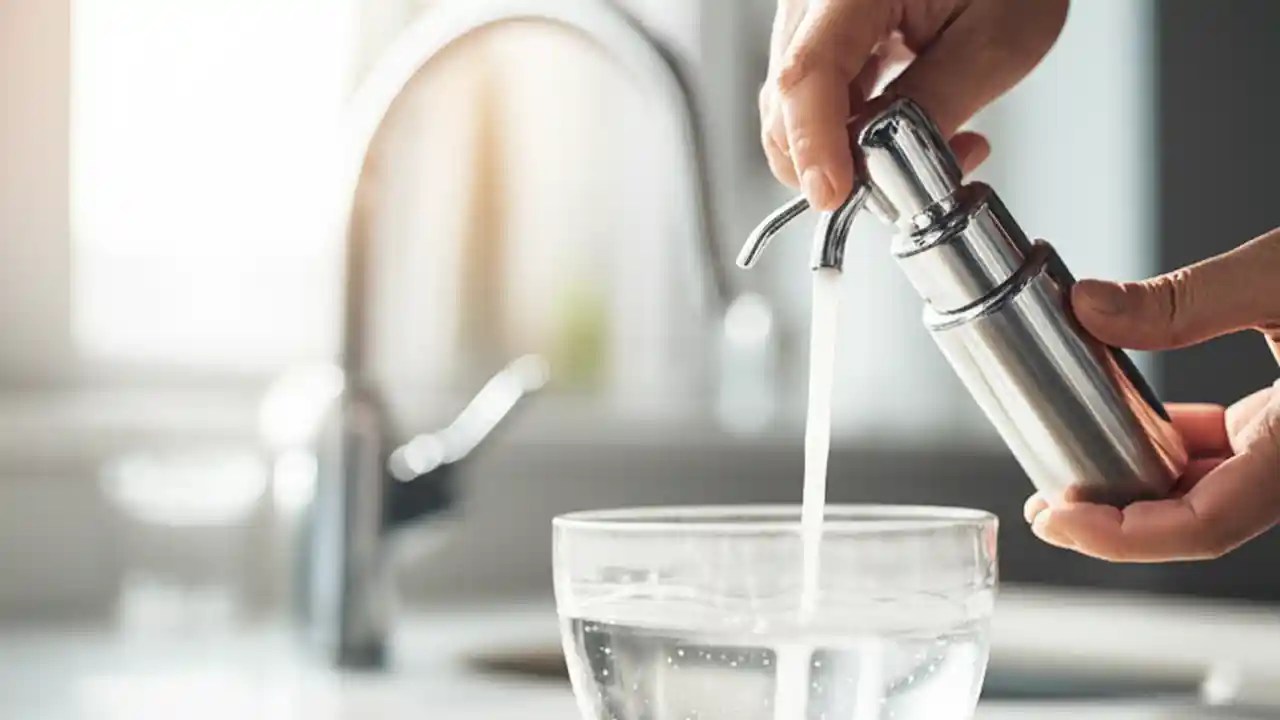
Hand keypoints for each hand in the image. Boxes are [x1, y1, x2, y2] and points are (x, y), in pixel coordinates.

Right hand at [760, 0, 1068, 209]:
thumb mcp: (996, 40)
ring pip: (794, 111)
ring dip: (846, 150)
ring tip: (924, 146)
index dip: (814, 144)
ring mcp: (811, 17)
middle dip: (834, 160)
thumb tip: (888, 166)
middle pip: (786, 103)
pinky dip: (850, 131)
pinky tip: (901, 128)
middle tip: (906, 182)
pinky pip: (814, 99)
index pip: (808, 72)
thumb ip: (936, 104)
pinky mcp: (821, 35)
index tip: (834, 194)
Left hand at [1025, 228, 1279, 561]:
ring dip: (1140, 484)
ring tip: (1072, 469)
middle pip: (1199, 520)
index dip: (1121, 537)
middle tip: (1046, 506)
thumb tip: (1090, 306)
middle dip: (1116, 521)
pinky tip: (1127, 422)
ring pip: (1211, 490)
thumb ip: (1190, 300)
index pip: (1203, 526)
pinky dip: (1173, 445)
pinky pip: (1227, 453)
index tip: (1057, 518)